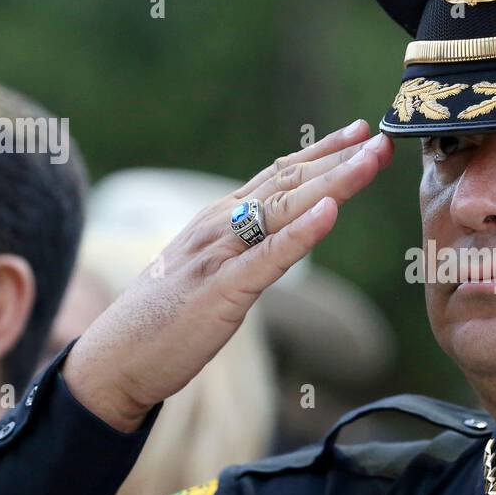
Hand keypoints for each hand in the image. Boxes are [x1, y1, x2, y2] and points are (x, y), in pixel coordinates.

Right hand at [62, 120, 393, 431]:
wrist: (112, 361)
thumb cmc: (160, 321)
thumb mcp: (208, 272)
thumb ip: (242, 249)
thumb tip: (279, 237)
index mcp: (217, 220)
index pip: (277, 175)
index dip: (322, 153)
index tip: (362, 133)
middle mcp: (218, 226)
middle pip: (289, 182)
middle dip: (340, 159)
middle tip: (383, 138)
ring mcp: (219, 255)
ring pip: (285, 209)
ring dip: (333, 181)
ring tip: (371, 159)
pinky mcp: (220, 292)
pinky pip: (268, 258)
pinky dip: (301, 233)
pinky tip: (330, 212)